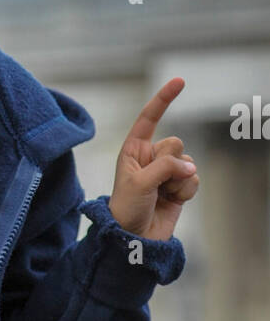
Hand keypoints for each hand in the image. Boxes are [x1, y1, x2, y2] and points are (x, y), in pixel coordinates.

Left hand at [108, 78, 198, 239]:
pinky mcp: (179, 186)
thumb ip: (165, 166)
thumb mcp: (139, 183)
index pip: (149, 118)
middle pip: (175, 143)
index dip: (164, 99)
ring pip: (188, 161)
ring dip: (178, 180)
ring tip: (162, 195)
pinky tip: (172, 201)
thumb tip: (190, 166)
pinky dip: (186, 190)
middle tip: (156, 183)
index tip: (180, 81)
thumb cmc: (127, 209)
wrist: (134, 239)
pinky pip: (194, 178)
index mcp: (133, 150)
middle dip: (170, 162)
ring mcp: (166, 172)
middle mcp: (150, 157)